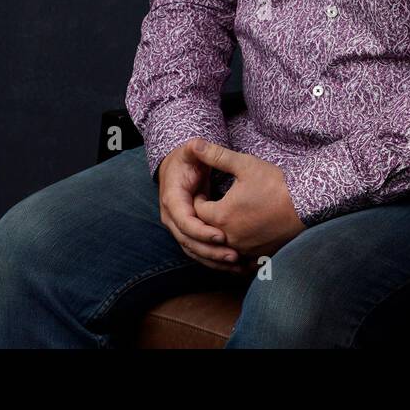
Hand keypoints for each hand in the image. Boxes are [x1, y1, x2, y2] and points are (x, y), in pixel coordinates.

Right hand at [158, 138, 248, 274]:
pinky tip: (233, 265)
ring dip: (213, 260)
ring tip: (236, 264)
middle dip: (211, 252)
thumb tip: (195, 144)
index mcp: (173, 200)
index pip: (185, 222)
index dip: (202, 231)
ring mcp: (179, 227)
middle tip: (233, 256)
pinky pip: (199, 250)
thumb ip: (196, 150)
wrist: (178, 168)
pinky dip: (214, 259)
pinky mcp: (188, 233)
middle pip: (189, 242)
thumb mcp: (191, 153)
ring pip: (194, 250)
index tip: (221, 236)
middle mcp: (172, 218)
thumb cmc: (187, 160)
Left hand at [188, 138, 306, 271]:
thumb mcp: (245, 165)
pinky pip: (240, 260)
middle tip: (214, 205)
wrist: (305, 204)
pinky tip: (243, 239)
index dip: (199, 199)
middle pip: (206, 230)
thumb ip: (217, 156)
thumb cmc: (275, 183)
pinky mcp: (258, 256)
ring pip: (222, 247)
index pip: (197, 210)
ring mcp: (244, 249)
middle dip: (206, 218)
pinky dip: (238, 252)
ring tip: (228, 220)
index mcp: (222, 215)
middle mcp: (229, 237)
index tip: (206, 191)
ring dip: (220, 236)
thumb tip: (195, 144)